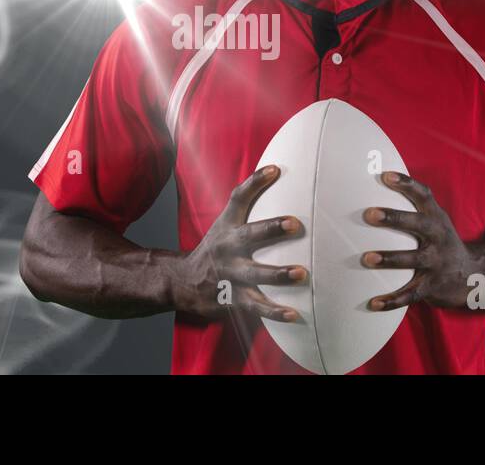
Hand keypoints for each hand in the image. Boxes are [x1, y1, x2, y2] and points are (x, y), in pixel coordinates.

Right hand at [171, 165, 307, 321]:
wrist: (183, 282)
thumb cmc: (215, 249)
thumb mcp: (225, 224)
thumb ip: (247, 204)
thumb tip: (277, 172)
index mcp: (228, 227)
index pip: (239, 198)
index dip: (256, 182)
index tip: (275, 170)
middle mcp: (228, 248)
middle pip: (249, 236)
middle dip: (271, 229)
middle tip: (295, 223)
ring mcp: (230, 274)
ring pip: (255, 274)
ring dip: (278, 274)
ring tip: (301, 273)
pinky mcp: (233, 299)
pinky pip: (256, 306)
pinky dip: (274, 312)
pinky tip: (294, 314)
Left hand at [361, 171, 477, 310]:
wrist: (475, 276)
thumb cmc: (442, 243)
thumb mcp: (435, 221)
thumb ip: (413, 208)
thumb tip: (376, 184)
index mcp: (436, 219)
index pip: (423, 195)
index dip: (405, 184)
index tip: (385, 176)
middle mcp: (437, 237)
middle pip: (417, 224)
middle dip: (394, 218)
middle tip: (369, 214)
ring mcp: (436, 262)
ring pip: (412, 259)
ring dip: (389, 258)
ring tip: (366, 258)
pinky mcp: (431, 286)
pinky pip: (410, 294)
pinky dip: (392, 300)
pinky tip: (372, 303)